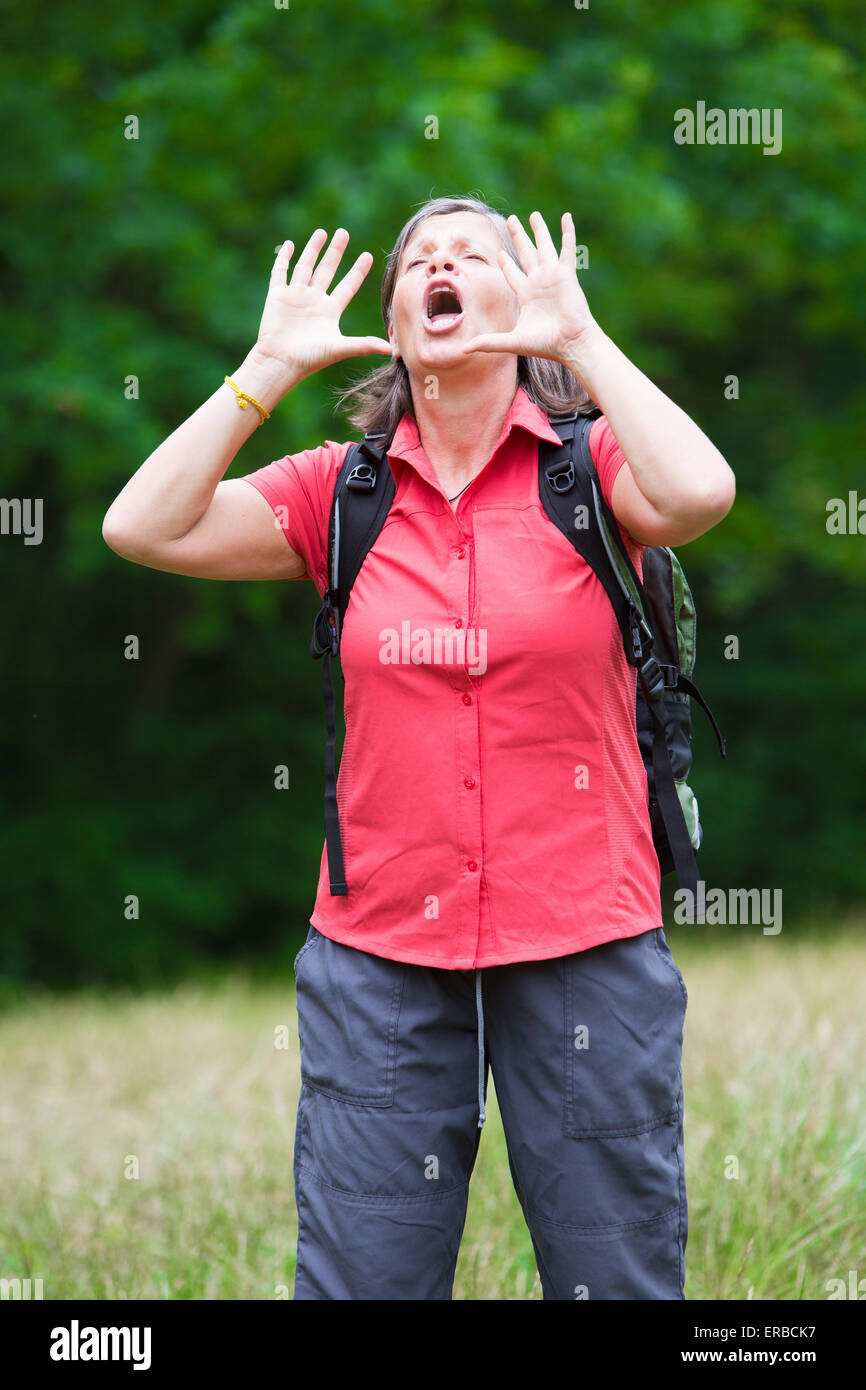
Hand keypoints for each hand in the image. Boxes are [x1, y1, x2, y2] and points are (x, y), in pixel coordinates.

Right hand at [254, 228, 391, 381]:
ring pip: (306, 267)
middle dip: (336, 251)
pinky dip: (284, 258)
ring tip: (322, 232)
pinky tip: (290, 245)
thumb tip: (391, 349)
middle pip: (327, 270)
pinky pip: (280, 272)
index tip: (368, 255)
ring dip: (313, 249)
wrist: (281, 363)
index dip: (358, 271)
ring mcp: (296, 297)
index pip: (348, 286)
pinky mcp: (278, 296)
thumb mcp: (340, 348)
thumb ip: (364, 345)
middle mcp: (314, 301)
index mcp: (330, 311)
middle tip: (344, 232)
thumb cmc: (310, 359)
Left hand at [460, 211, 599, 364]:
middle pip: (525, 253)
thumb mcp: (512, 342)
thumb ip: (488, 342)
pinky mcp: (566, 274)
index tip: (499, 253)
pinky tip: (567, 216)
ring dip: (539, 230)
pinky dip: (568, 233)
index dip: (506, 263)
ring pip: (544, 246)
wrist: (570, 344)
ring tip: (534, 215)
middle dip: (518, 236)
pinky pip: (567, 249)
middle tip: (512, 219)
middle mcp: (539, 282)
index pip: (512, 274)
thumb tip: (464, 350)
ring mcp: (553, 276)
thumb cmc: (545, 344)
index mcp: (526, 295)